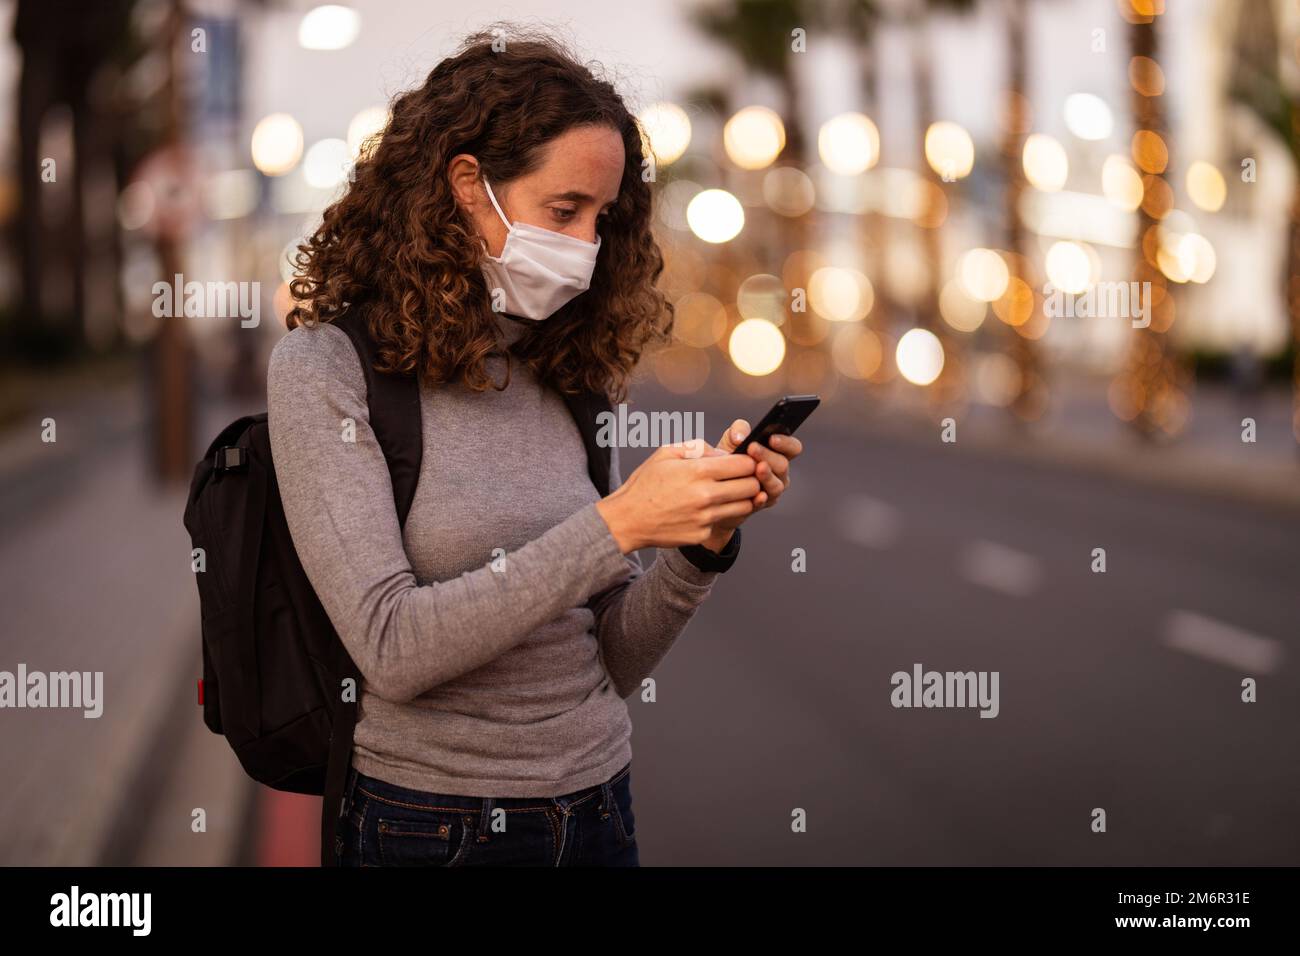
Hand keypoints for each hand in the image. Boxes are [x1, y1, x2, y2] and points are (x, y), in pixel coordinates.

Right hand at [595, 442, 760, 553]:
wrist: (628, 519)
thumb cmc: (646, 484)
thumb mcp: (666, 453)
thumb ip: (698, 447)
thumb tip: (723, 453)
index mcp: (698, 471)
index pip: (744, 464)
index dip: (749, 460)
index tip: (746, 461)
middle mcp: (705, 495)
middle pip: (751, 485)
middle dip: (751, 479)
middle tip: (743, 477)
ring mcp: (705, 518)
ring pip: (745, 506)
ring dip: (742, 498)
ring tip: (730, 492)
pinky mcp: (702, 534)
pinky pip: (723, 520)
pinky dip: (720, 514)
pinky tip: (706, 509)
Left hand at [699, 418, 803, 550]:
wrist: (713, 486)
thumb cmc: (727, 459)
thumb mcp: (730, 440)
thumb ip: (738, 431)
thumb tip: (741, 437)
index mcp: (777, 454)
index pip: (793, 448)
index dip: (786, 443)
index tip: (772, 438)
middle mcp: (779, 473)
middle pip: (783, 465)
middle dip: (768, 456)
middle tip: (753, 448)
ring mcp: (771, 490)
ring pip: (777, 485)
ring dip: (768, 476)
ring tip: (757, 468)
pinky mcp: (760, 504)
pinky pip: (764, 502)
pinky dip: (761, 498)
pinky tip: (757, 494)